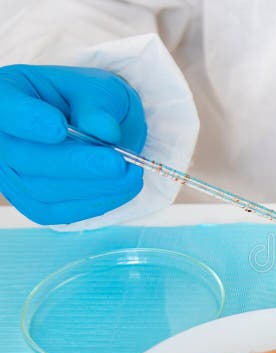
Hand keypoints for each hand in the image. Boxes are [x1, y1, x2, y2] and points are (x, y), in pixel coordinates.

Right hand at [0, 64, 146, 224]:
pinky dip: (95, 203)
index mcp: (8, 95)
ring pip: (43, 190)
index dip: (29, 120)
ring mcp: (12, 174)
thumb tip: (104, 131)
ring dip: (94, 186)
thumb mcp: (98, 88)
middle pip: (25, 158)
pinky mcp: (33, 203)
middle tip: (119, 163)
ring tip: (132, 174)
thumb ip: (98, 105)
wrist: (96, 126)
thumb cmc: (91, 102)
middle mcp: (1, 138)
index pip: (7, 109)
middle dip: (78, 164)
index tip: (60, 127)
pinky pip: (58, 211)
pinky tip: (122, 189)